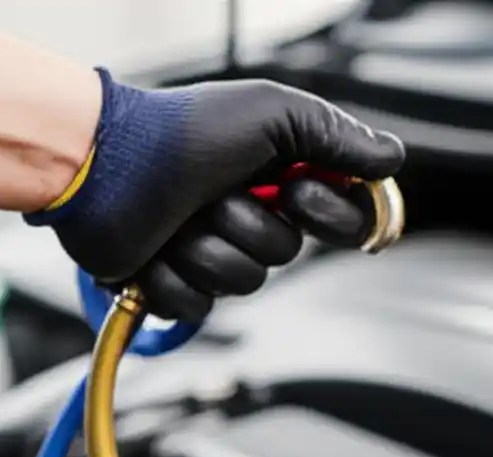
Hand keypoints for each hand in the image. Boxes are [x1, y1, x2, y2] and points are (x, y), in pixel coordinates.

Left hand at [24, 68, 403, 320]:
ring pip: (243, 283)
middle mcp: (250, 213)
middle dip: (251, 226)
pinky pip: (197, 307)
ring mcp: (210, 249)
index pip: (342, 217)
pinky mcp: (172, 282)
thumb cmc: (182, 131)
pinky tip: (154, 251)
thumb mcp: (273, 114)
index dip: (331, 217)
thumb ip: (337, 135)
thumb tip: (392, 158)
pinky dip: (172, 279)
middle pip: (288, 254)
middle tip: (218, 195)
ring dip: (208, 250)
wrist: (101, 163)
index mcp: (280, 176)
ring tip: (179, 219)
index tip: (299, 195)